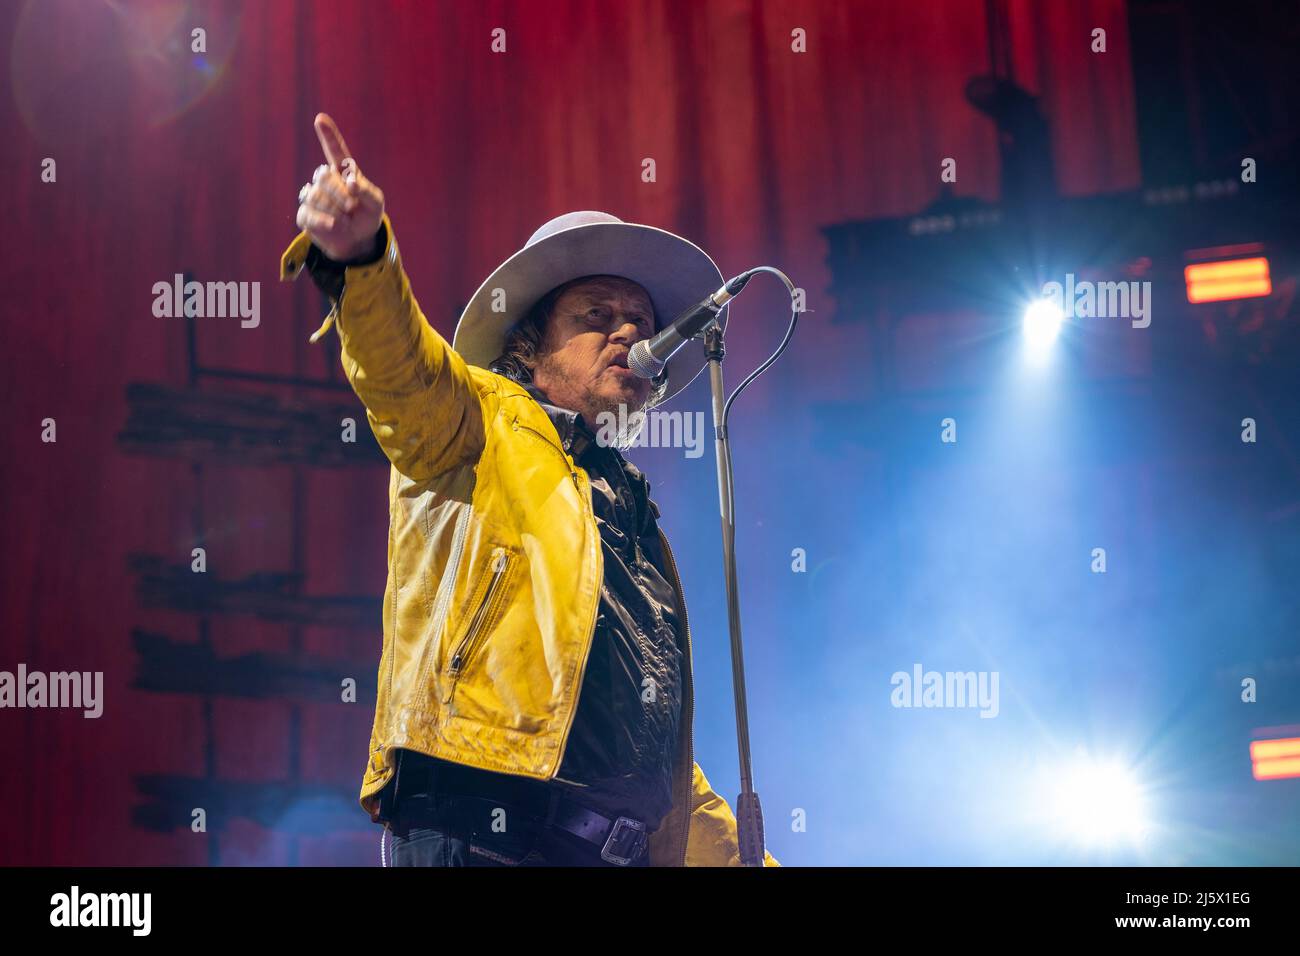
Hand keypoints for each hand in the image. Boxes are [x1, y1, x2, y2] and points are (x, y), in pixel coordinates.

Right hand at [296, 113, 384, 261]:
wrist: (357, 241)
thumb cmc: (367, 216)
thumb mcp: (375, 204)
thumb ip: (366, 191)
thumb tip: (350, 182)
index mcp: (343, 172)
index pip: (335, 151)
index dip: (329, 136)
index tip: (320, 119)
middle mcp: (326, 181)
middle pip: (323, 176)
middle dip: (339, 193)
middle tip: (351, 208)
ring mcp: (313, 196)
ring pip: (315, 196)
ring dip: (335, 211)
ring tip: (346, 221)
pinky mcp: (306, 215)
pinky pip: (308, 213)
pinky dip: (324, 222)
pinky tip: (334, 226)